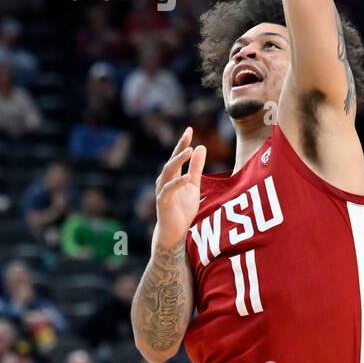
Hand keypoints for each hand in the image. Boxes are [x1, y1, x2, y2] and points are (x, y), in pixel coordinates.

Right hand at [154, 126, 205, 250]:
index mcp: (173, 175)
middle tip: (188, 134)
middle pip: (172, 160)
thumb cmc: (182, 209)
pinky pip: (169, 190)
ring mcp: (162, 190)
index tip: (190, 129)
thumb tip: (201, 147)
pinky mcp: (162, 202)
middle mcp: (165, 180)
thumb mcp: (194, 186)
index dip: (183, 143)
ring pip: (168, 172)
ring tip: (189, 151)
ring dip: (178, 161)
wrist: (174, 233)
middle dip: (180, 147)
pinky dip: (178, 182)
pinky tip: (187, 177)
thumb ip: (196, 168)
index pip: (177, 156)